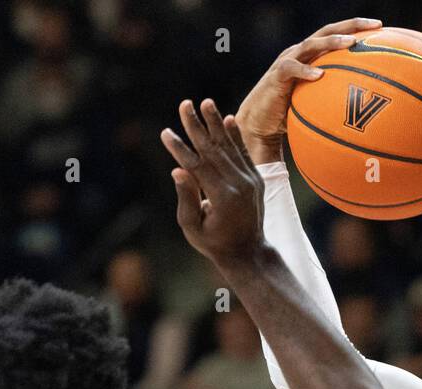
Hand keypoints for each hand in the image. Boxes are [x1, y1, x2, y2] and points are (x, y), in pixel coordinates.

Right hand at [161, 99, 266, 264]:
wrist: (249, 252)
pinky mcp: (256, 178)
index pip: (197, 165)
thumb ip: (186, 199)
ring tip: (205, 102)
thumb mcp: (193, 228)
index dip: (180, 148)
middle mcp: (239, 184)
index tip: (165, 132)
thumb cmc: (215, 243)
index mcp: (222, 197)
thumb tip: (178, 169)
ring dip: (216, 122)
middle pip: (213, 149)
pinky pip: (244, 152)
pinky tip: (228, 118)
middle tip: (184, 104)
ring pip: (230, 146)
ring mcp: (250, 180)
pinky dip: (236, 135)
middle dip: (196, 125)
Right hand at [235, 17, 381, 164]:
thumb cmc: (290, 115)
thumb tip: (367, 115)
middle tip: (375, 26)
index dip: (357, 28)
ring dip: (331, 42)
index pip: (336, 35)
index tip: (381, 27)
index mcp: (311, 56)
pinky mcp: (276, 75)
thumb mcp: (317, 104)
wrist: (260, 123)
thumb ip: (335, 99)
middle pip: (327, 31)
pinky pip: (291, 68)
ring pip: (311, 44)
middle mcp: (300, 53)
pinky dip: (305, 70)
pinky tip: (319, 75)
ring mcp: (288, 61)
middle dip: (352, 25)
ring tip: (350, 43)